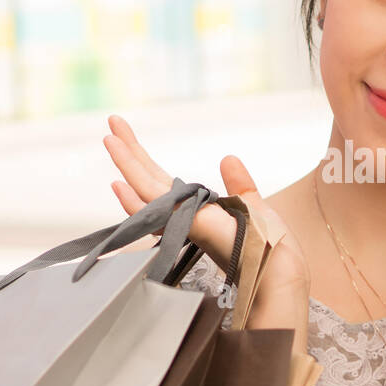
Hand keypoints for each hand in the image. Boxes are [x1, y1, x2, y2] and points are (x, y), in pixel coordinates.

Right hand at [102, 115, 310, 309]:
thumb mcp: (254, 207)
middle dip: (130, 153)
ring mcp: (184, 221)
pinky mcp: (188, 224)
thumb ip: (239, 185)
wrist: (277, 262)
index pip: (165, 183)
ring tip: (108, 136)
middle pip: (150, 180)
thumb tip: (228, 158)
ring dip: (126, 163)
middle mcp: (186, 216)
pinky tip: (117, 182)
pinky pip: (156, 207)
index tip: (127, 142)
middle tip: (112, 122)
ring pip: (146, 189)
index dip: (145, 163)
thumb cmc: (269, 246)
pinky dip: (134, 198)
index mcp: (200, 212)